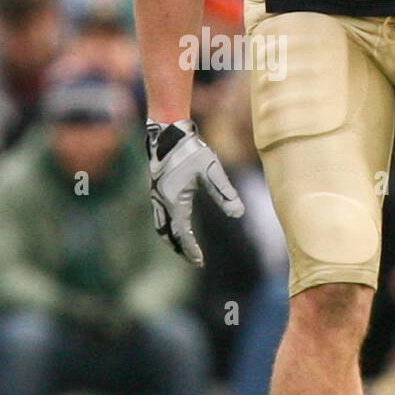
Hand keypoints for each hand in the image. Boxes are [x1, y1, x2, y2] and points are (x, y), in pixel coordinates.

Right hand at [146, 119, 243, 265]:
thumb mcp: (212, 170)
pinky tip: (179, 225)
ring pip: (160, 225)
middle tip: (194, 260)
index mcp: (174, 200)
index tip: (200, 262)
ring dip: (172, 239)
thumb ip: (224, 193)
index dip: (191, 249)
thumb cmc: (191, 150)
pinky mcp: (156, 189)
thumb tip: (239, 213)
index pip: (182, 232)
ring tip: (184, 248)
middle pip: (167, 233)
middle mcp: (161, 201)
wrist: (169, 131)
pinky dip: (168, 226)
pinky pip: (159, 215)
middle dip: (180, 248)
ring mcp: (156, 195)